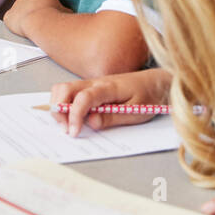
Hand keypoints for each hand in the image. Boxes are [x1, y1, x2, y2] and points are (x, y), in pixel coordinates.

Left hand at [2, 0, 66, 38]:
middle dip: (35, 10)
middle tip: (41, 22)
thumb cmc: (57, 19)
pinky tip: (22, 31)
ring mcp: (17, 4)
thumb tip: (66, 15)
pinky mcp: (9, 15)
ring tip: (33, 28)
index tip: (50, 15)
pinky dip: (15, 25)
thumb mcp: (67, 12)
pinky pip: (11, 19)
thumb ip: (63, 10)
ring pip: (21, 10)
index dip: (47, 7)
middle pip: (31, 1)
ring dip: (25, 17)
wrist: (42, 24)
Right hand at [50, 67, 171, 135]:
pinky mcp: (91, 87)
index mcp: (108, 87)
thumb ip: (112, 117)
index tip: (74, 132)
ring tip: (68, 124)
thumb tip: (90, 122)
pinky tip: (72, 117)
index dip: (74, 116)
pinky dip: (64, 103)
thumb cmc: (148, 95)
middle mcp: (95, 82)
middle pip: (64, 89)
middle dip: (59, 110)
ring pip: (63, 88)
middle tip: (66, 129)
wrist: (155, 82)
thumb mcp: (135, 112)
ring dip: (59, 106)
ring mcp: (91, 83)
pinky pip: (70, 91)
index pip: (83, 98)